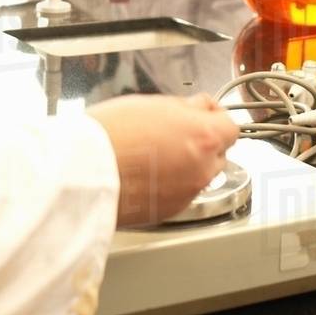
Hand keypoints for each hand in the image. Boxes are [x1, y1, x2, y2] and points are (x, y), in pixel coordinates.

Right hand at [88, 93, 238, 225]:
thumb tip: (198, 108)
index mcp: (204, 136)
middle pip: (218, 153)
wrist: (84, 171)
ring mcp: (188, 193)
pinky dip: (170, 184)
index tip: (203, 113)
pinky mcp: (170, 211)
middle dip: (202, 143)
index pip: (231, 127)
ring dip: (188, 165)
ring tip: (155, 154)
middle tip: (174, 133)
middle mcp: (202, 168)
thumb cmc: (111, 134)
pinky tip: (146, 173)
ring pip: (200, 175)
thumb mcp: (152, 103)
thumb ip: (185, 108)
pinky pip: (181, 193)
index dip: (216, 117)